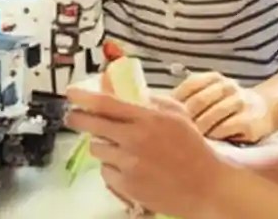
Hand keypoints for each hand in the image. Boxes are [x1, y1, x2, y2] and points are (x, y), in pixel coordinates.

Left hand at [65, 86, 226, 217]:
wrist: (206, 186)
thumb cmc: (194, 149)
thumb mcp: (178, 115)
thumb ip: (151, 100)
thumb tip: (125, 90)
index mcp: (148, 119)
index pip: (105, 103)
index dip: (83, 96)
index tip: (71, 93)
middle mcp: (135, 140)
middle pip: (91, 125)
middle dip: (77, 118)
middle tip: (74, 115)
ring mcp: (129, 164)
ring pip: (97, 148)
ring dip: (102, 144)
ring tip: (118, 146)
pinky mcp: (127, 185)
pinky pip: (105, 171)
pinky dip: (111, 167)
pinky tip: (127, 166)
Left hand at [172, 71, 276, 143]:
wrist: (264, 110)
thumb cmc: (226, 107)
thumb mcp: (209, 96)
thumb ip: (188, 99)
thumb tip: (157, 109)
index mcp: (213, 78)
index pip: (189, 86)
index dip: (175, 101)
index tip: (162, 116)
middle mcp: (227, 86)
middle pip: (199, 101)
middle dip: (183, 118)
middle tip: (169, 133)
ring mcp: (239, 102)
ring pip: (211, 116)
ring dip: (197, 130)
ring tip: (185, 141)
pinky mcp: (249, 120)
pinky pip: (225, 128)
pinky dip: (213, 136)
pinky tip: (206, 144)